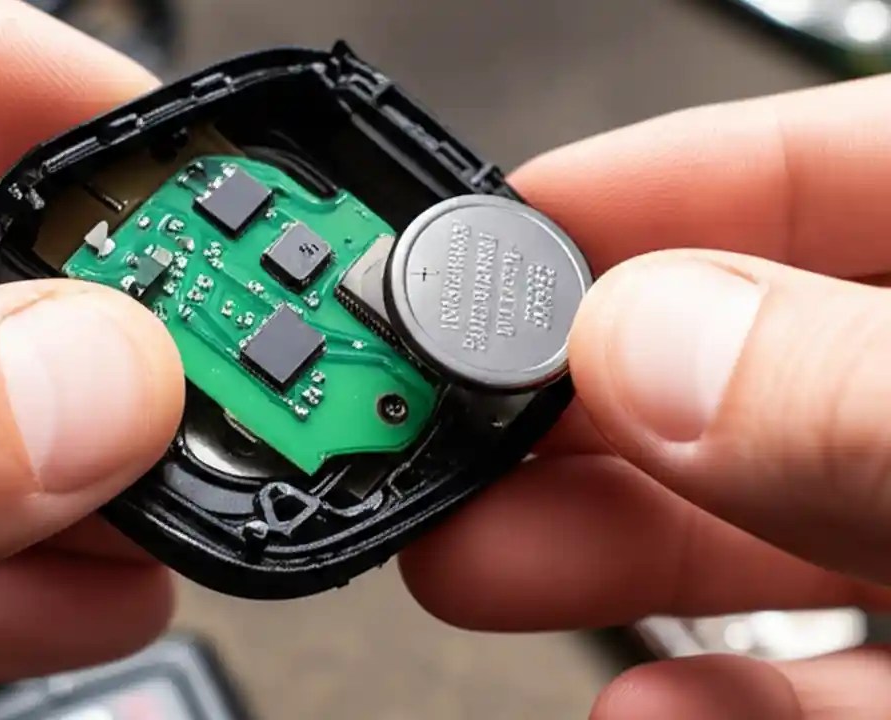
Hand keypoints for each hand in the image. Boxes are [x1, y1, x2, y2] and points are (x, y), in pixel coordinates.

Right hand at [401, 75, 890, 717]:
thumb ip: (858, 400)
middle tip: (446, 414)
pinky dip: (721, 693)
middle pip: (754, 360)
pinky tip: (644, 705)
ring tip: (475, 559)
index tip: (503, 223)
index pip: (841, 166)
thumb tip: (655, 345)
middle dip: (580, 393)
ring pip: (769, 520)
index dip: (660, 181)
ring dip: (604, 547)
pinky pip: (829, 674)